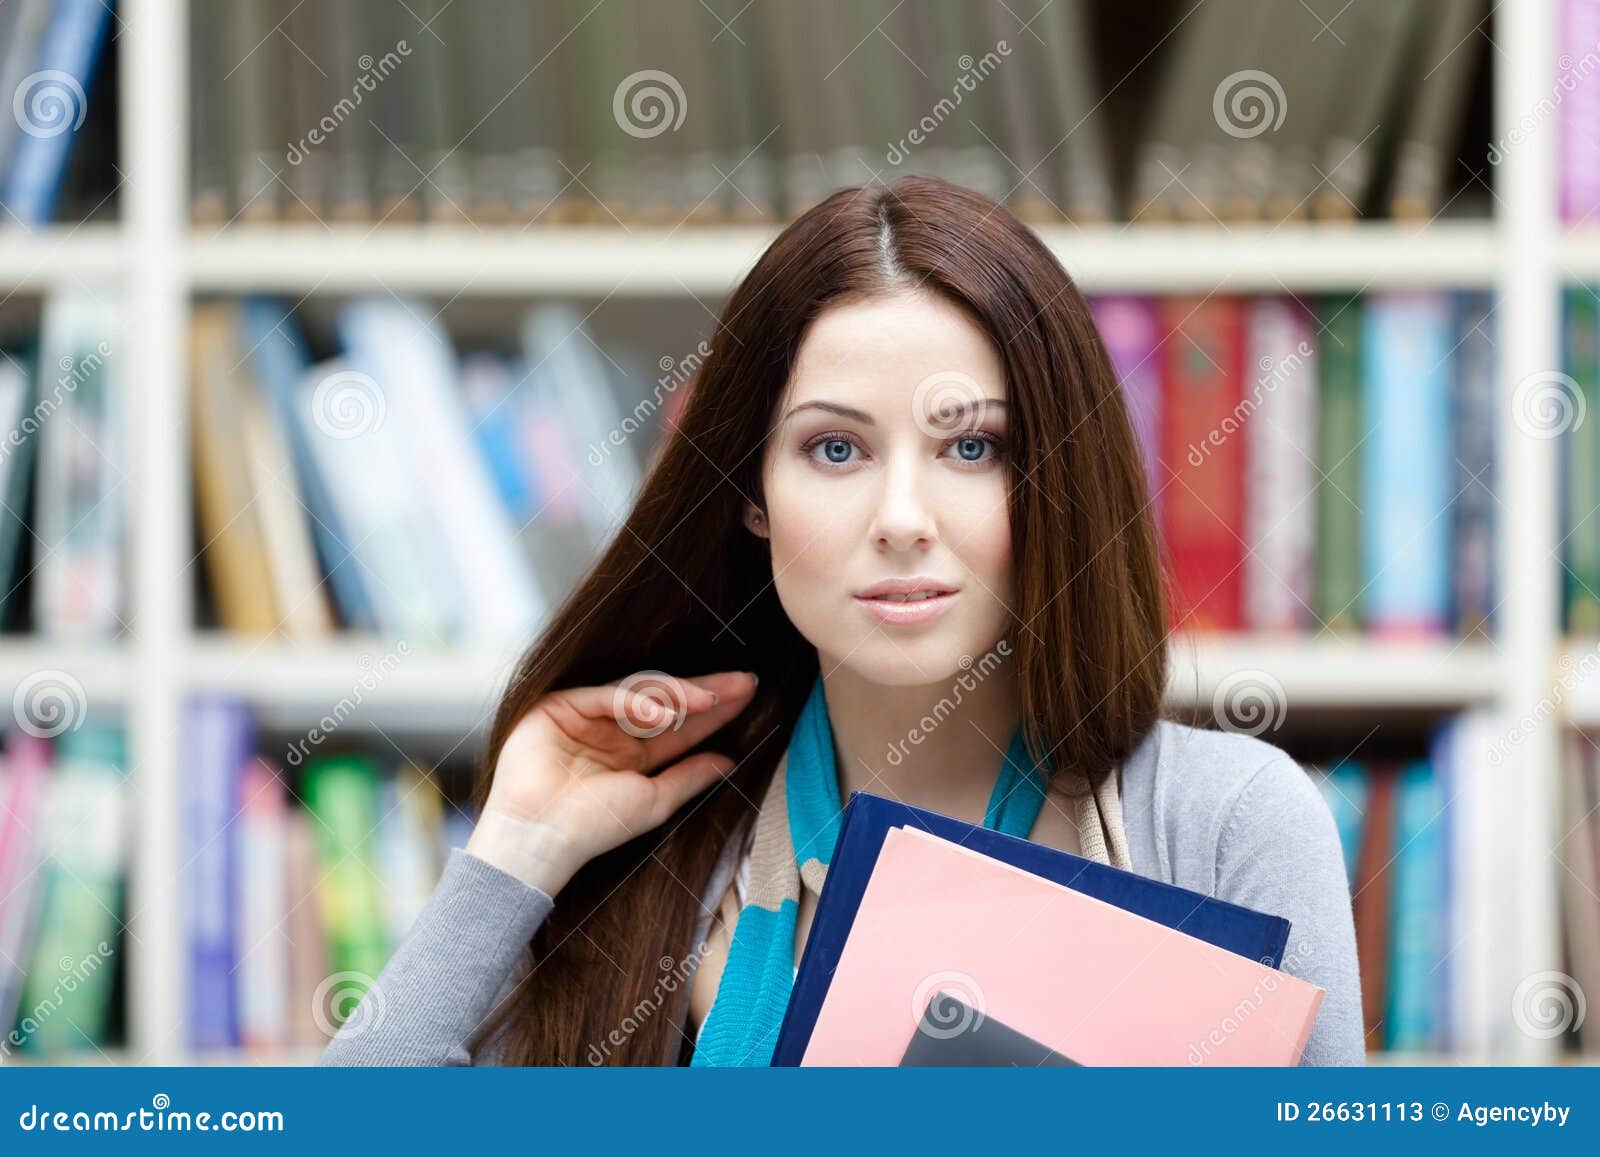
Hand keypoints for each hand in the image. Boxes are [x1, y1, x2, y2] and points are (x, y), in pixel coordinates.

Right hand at [465, 670, 758, 893]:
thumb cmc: (595, 827)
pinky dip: (636, 702)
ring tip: (709, 701)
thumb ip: (689, 778)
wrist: (543, 834)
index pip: (680, 727)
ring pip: (640, 692)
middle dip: (705, 692)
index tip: (746, 696)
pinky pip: (606, 695)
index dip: (714, 712)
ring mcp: (587, 716)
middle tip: (743, 683)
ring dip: (677, 695)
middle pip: (666, 702)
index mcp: (633, 756)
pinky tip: (663, 715)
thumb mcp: (655, 801)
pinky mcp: (561, 706)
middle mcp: (613, 732)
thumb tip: (728, 761)